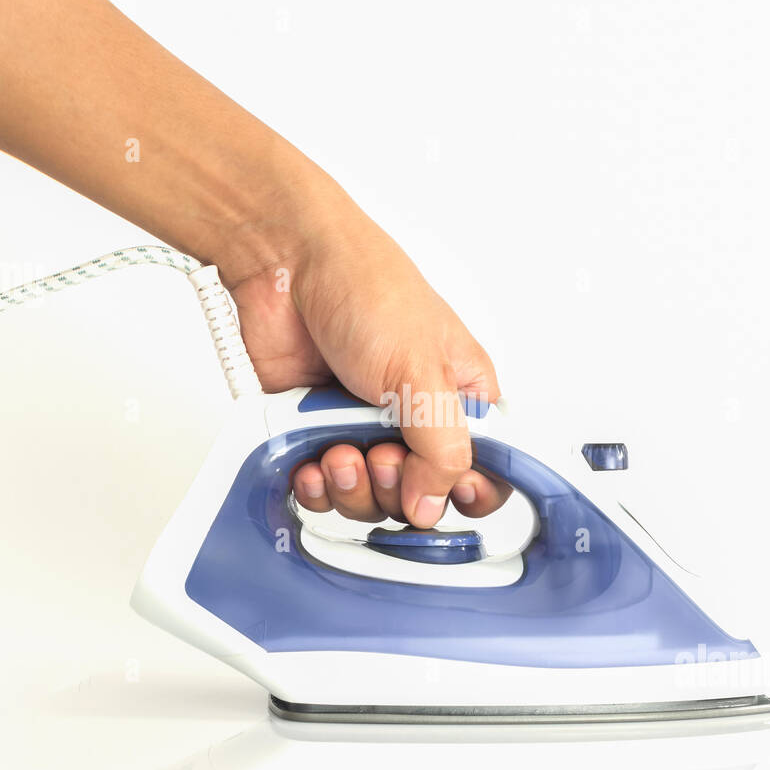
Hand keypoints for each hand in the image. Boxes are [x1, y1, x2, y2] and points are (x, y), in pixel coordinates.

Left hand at [223, 203, 510, 527]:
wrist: (284, 265)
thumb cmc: (365, 288)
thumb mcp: (420, 369)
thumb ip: (440, 444)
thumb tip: (433, 504)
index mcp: (460, 396)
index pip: (484, 469)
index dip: (467, 493)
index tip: (445, 494)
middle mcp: (415, 418)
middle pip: (420, 496)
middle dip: (394, 488)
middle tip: (380, 453)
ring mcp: (364, 427)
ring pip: (368, 499)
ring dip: (352, 487)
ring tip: (339, 450)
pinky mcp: (316, 432)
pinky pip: (321, 489)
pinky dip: (316, 486)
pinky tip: (311, 462)